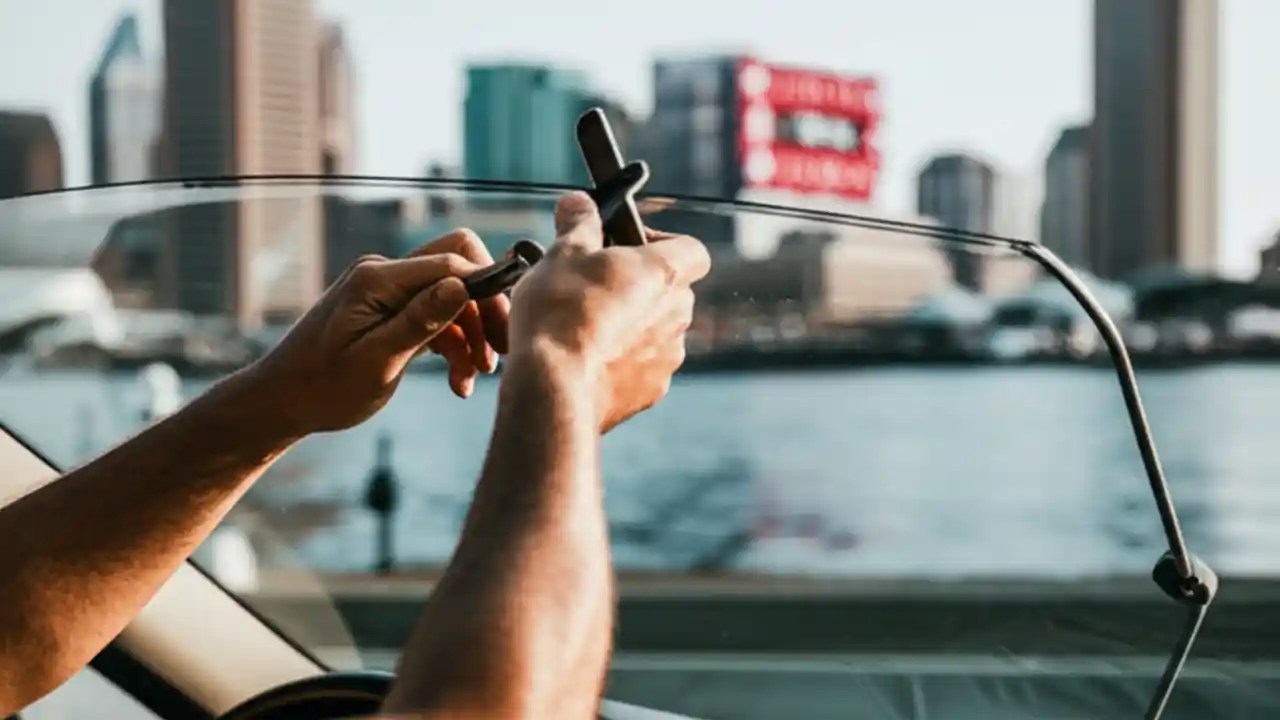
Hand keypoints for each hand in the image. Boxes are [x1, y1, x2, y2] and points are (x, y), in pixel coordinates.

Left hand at [247, 229, 509, 435]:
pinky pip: (436, 315)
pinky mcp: (391, 310)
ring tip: (474, 380)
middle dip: (485, 308)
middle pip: (458, 266)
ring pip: (452, 295)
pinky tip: (457, 381)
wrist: (283, 402)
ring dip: (471, 335)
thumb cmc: (323, 387)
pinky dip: (453, 344)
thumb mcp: (376, 361)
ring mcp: (388, 290)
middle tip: (499, 354)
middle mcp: (384, 274)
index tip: (506, 337)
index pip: (452, 262)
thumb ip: (419, 321)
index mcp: (377, 279)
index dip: (487, 293)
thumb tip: (462, 286)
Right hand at [507, 192, 710, 431]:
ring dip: (631, 326)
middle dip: (640, 286)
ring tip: (585, 326)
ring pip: (657, 333)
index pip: (692, 249)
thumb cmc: (560, 313)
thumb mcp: (562, 252)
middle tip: (597, 284)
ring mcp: (667, 359)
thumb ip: (579, 223)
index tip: (626, 245)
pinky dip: (621, 362)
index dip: (663, 242)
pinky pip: (642, 369)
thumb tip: (578, 203)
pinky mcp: (649, 394)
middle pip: (672, 292)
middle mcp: (677, 316)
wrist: (553, 389)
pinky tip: (585, 361)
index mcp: (665, 273)